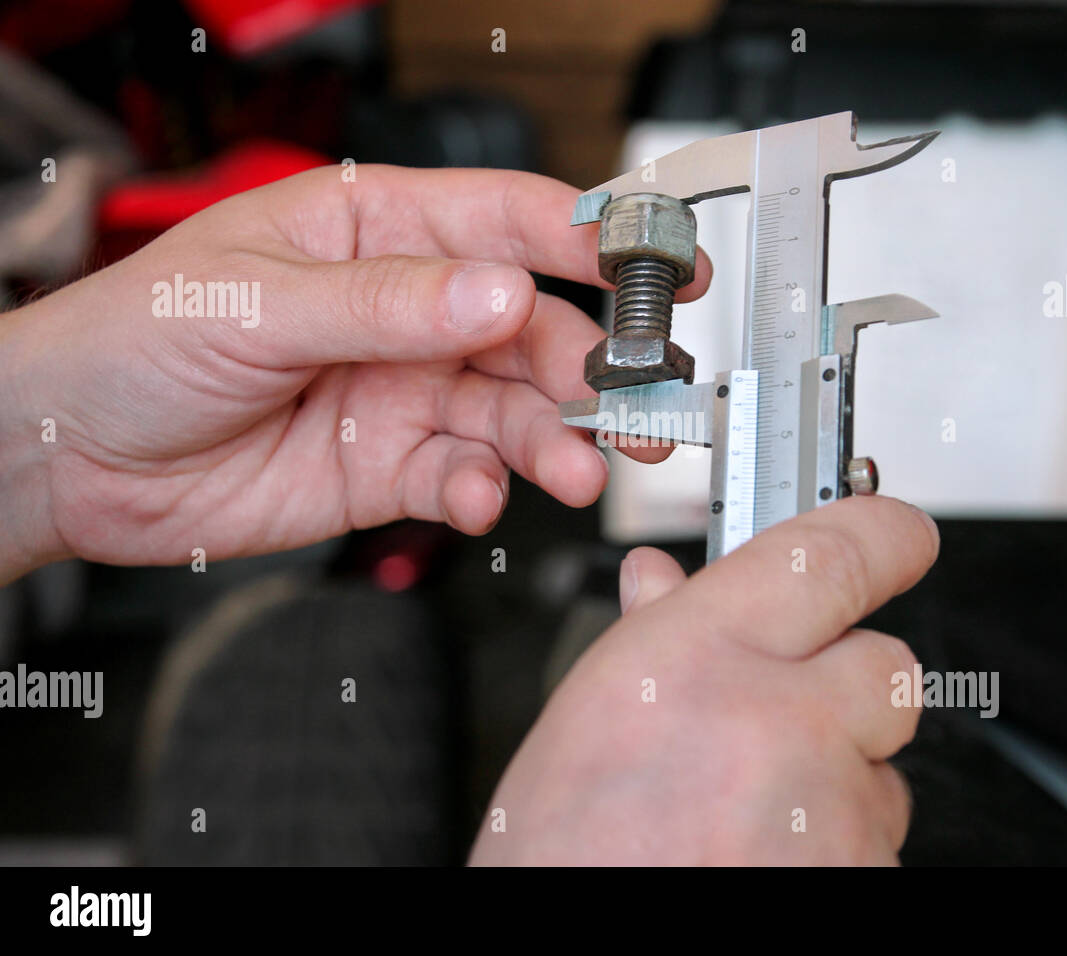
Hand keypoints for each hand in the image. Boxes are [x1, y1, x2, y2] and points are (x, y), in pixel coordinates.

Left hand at [0, 166, 710, 581]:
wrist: (72, 457)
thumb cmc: (136, 341)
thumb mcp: (258, 303)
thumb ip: (386, 303)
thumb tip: (497, 292)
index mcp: (376, 231)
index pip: (506, 220)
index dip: (591, 240)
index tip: (663, 265)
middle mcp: (408, 312)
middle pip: (533, 329)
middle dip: (591, 366)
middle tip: (633, 402)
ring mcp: (405, 390)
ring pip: (512, 412)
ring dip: (554, 441)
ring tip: (575, 469)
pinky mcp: (391, 465)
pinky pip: (462, 477)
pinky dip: (481, 492)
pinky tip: (473, 500)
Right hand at [469, 495, 939, 864]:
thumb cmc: (567, 859)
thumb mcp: (587, 726)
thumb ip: (650, 638)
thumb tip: (663, 579)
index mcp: (695, 659)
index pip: (830, 554)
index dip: (880, 532)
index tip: (898, 532)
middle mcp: (777, 722)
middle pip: (887, 663)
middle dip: (849, 687)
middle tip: (784, 723)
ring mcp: (832, 810)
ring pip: (884, 768)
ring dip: (838, 783)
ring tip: (747, 820)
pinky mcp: (866, 875)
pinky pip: (878, 844)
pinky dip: (835, 851)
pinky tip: (762, 862)